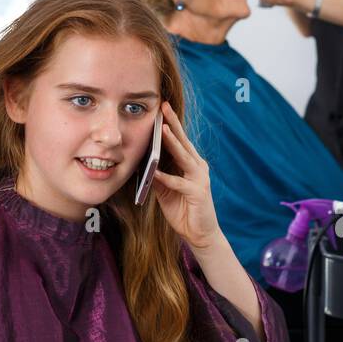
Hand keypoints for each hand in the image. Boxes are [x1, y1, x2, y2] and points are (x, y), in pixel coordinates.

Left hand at [151, 100, 224, 252]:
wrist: (200, 234)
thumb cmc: (183, 210)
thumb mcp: (165, 190)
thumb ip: (157, 175)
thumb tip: (142, 162)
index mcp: (191, 164)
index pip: (180, 140)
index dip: (171, 124)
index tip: (161, 108)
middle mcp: (198, 167)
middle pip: (184, 141)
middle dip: (173, 123)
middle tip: (164, 107)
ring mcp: (199, 179)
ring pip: (184, 157)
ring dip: (173, 143)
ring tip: (163, 130)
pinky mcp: (197, 193)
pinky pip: (178, 183)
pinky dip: (166, 177)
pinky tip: (155, 171)